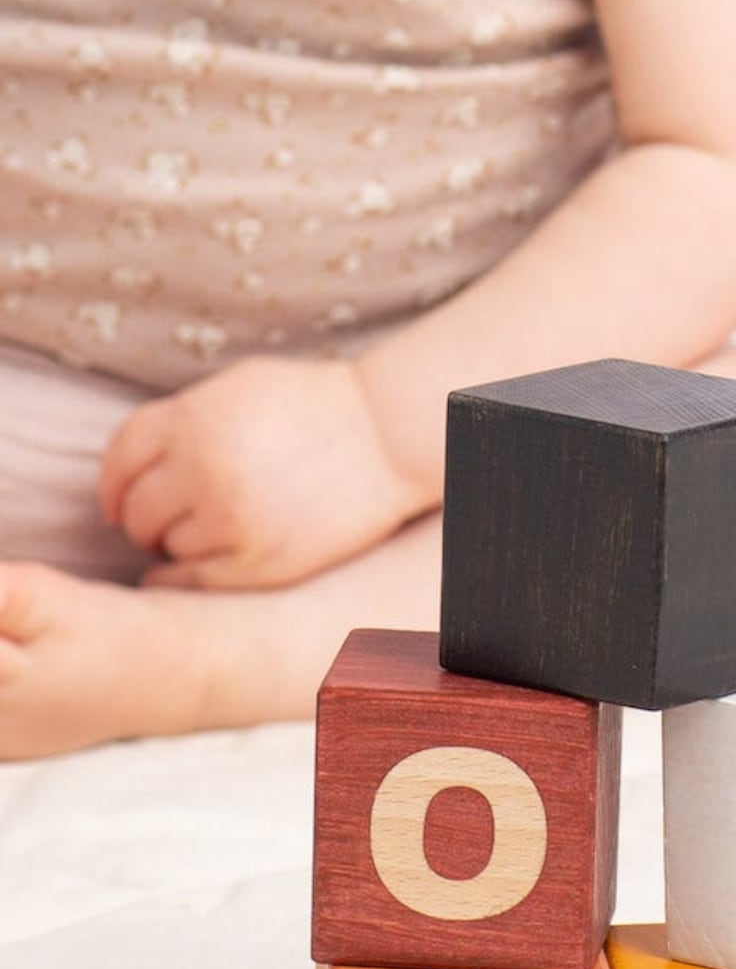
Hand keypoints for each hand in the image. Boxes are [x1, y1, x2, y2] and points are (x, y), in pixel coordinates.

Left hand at [99, 356, 432, 588]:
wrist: (390, 437)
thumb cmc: (319, 408)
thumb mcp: (240, 388)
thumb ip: (184, 418)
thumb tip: (135, 463)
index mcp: (193, 419)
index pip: (121, 459)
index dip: (113, 486)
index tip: (117, 504)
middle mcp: (204, 468)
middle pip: (137, 509)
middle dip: (144, 519)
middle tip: (163, 525)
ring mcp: (232, 518)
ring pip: (166, 545)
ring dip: (175, 545)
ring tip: (205, 537)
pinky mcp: (261, 561)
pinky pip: (196, 581)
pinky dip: (183, 579)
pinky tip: (190, 572)